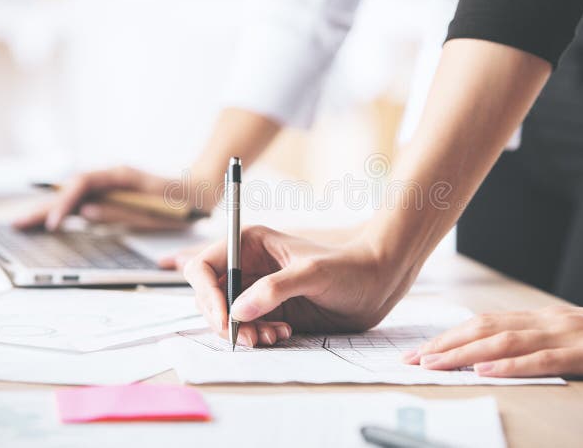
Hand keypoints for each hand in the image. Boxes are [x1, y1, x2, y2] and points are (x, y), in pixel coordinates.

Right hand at [14, 166, 181, 231]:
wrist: (200, 191)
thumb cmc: (181, 200)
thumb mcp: (153, 210)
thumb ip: (118, 211)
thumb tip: (85, 212)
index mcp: (120, 174)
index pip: (81, 185)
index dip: (64, 204)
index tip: (53, 223)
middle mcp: (111, 176)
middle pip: (70, 190)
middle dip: (44, 207)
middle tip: (18, 223)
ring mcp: (111, 184)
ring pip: (73, 195)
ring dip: (49, 208)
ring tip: (23, 222)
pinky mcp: (113, 194)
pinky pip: (83, 201)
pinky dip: (64, 211)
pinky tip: (50, 220)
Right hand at [183, 225, 401, 346]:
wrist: (378, 283)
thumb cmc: (349, 267)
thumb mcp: (313, 273)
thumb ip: (275, 289)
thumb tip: (238, 312)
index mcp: (249, 245)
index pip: (204, 267)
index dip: (206, 294)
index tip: (225, 319)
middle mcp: (248, 266)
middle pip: (209, 297)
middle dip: (224, 320)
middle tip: (250, 338)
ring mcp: (257, 290)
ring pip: (227, 317)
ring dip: (243, 332)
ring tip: (273, 337)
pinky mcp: (270, 311)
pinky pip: (248, 329)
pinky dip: (258, 337)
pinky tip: (283, 334)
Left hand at [402, 296, 582, 379]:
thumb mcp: (574, 332)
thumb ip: (540, 337)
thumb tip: (501, 347)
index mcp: (543, 317)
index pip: (485, 322)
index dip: (449, 335)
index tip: (421, 349)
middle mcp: (548, 321)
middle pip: (485, 328)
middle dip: (444, 344)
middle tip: (412, 359)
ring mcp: (568, 336)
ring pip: (505, 341)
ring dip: (464, 353)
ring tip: (435, 363)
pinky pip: (544, 360)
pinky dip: (511, 364)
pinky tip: (487, 370)